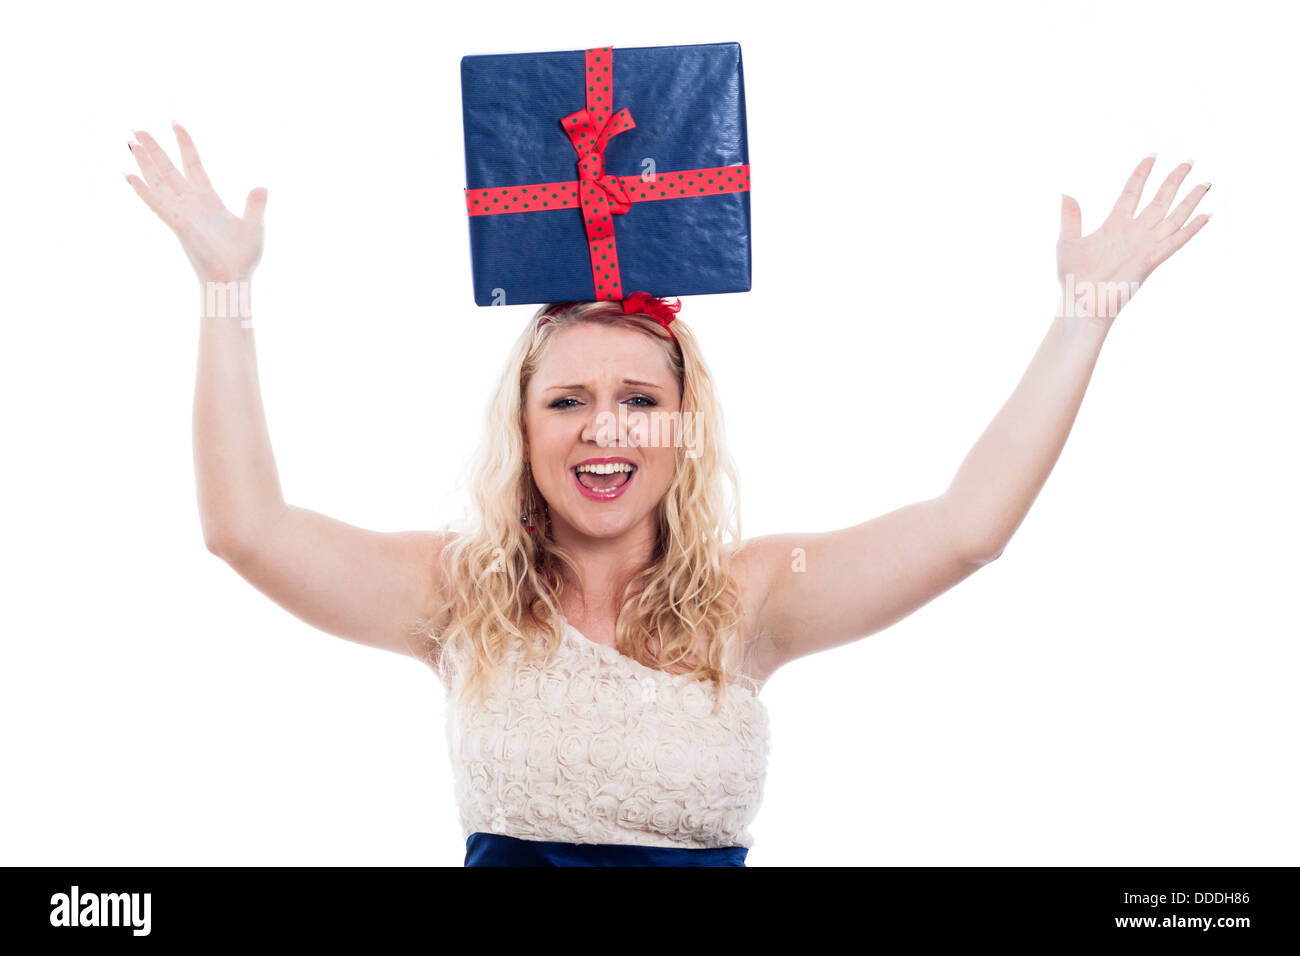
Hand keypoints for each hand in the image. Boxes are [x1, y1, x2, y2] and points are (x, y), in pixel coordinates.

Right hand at [126, 122, 266, 284]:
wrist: (233, 278)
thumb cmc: (242, 257)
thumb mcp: (254, 226)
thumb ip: (255, 205)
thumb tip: (262, 187)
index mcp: (210, 200)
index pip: (194, 166)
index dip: (185, 145)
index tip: (175, 125)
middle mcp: (192, 203)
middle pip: (170, 170)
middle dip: (156, 150)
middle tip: (138, 129)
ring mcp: (183, 213)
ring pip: (159, 182)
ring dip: (145, 163)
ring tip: (131, 143)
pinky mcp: (178, 224)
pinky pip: (158, 203)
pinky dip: (144, 190)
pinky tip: (129, 175)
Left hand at [1057, 156, 1210, 322]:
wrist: (1082, 303)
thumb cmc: (1072, 277)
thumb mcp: (1067, 241)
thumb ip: (1070, 217)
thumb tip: (1065, 192)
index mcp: (1114, 225)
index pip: (1132, 192)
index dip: (1142, 174)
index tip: (1152, 156)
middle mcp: (1133, 232)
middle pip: (1159, 200)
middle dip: (1173, 181)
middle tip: (1189, 162)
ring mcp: (1144, 245)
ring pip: (1173, 217)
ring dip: (1189, 201)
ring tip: (1205, 184)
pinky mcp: (1151, 260)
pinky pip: (1175, 242)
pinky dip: (1191, 229)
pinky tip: (1206, 216)